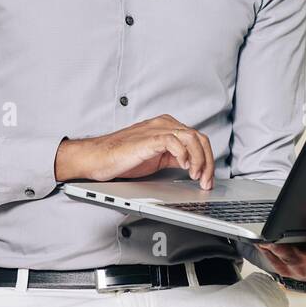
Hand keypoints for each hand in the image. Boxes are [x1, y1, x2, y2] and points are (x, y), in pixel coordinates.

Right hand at [54, 114, 215, 190]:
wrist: (97, 157)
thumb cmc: (122, 157)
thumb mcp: (156, 158)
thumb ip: (174, 157)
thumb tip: (194, 168)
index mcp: (168, 128)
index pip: (198, 139)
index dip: (208, 159)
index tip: (207, 178)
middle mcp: (165, 125)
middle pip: (199, 138)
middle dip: (208, 162)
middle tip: (206, 181)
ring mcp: (157, 130)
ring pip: (191, 138)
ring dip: (199, 159)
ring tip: (196, 176)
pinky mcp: (148, 138)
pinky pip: (173, 141)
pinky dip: (183, 154)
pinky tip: (184, 166)